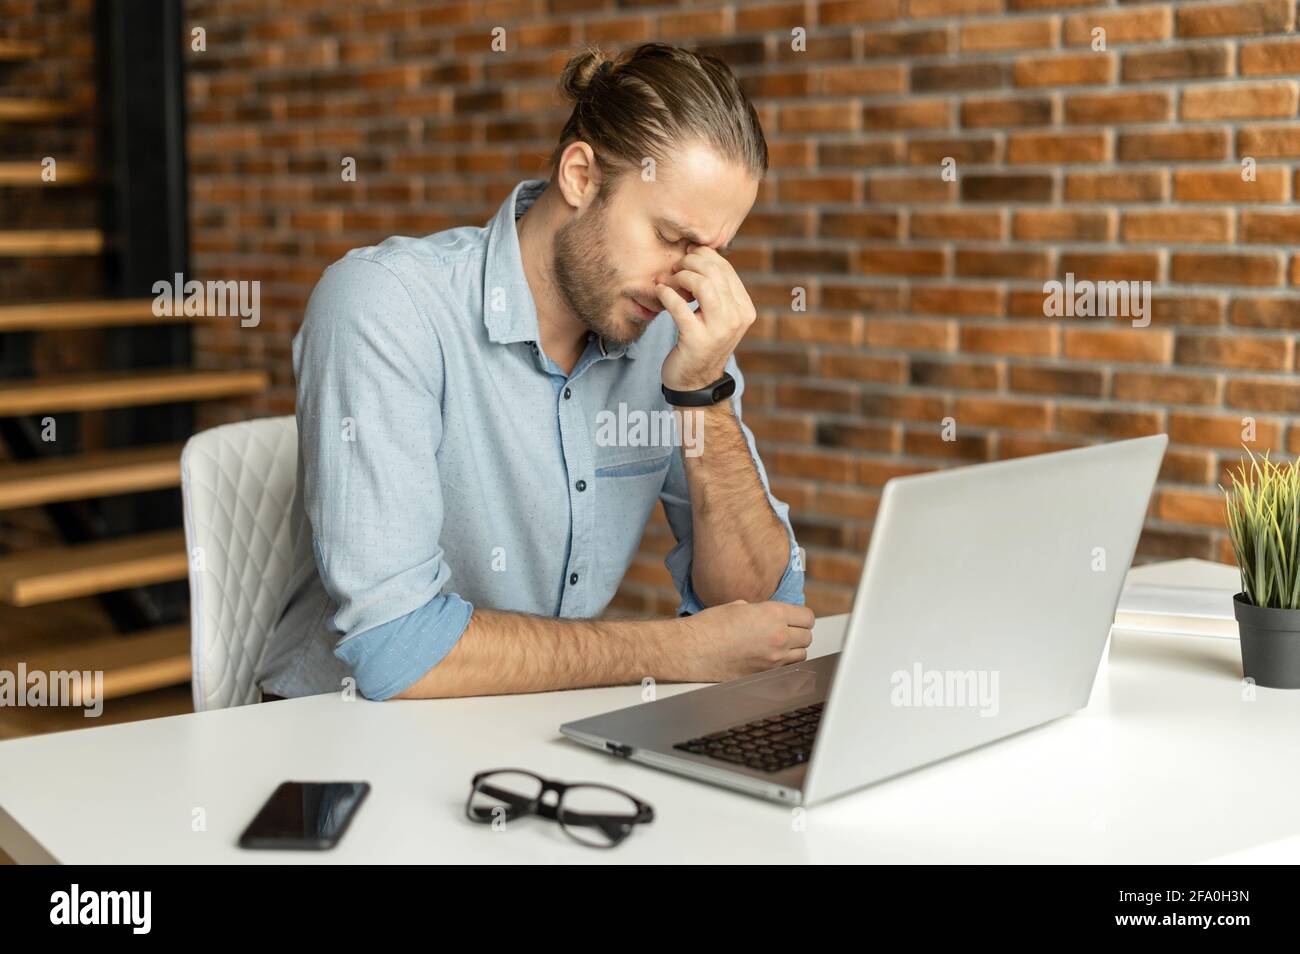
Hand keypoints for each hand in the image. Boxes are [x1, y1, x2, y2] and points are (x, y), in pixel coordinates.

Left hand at [656, 244, 756, 391]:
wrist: (695, 383)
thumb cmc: (701, 342)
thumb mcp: (716, 315)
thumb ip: (715, 289)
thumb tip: (698, 251)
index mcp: (744, 309)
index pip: (726, 269)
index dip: (704, 255)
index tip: (686, 255)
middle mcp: (737, 318)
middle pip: (715, 273)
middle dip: (691, 263)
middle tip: (674, 267)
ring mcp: (719, 330)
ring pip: (703, 285)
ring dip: (681, 277)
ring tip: (668, 280)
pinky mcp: (697, 340)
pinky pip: (680, 307)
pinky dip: (667, 294)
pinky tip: (659, 292)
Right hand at [660, 599, 815, 682]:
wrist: (692, 650)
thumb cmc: (709, 626)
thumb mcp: (739, 606)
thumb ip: (763, 611)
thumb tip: (772, 616)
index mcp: (773, 615)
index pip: (807, 617)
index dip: (800, 616)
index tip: (794, 617)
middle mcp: (778, 638)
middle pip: (808, 636)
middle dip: (799, 632)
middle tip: (786, 629)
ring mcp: (772, 660)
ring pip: (801, 655)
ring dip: (794, 648)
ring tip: (778, 643)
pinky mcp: (764, 675)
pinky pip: (785, 668)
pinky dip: (782, 662)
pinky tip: (768, 655)